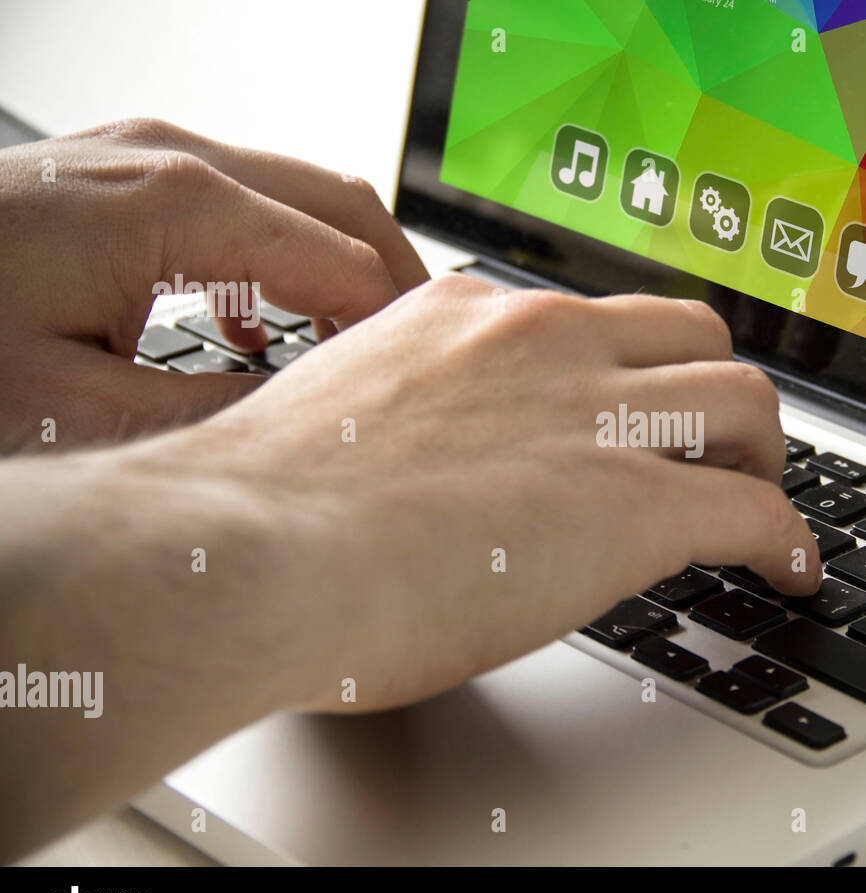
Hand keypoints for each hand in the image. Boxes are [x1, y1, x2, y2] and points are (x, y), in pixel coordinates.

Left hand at [0, 118, 427, 450]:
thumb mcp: (84, 409)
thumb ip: (224, 412)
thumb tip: (311, 417)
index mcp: (178, 206)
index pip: (346, 259)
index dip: (402, 326)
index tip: (431, 380)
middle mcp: (170, 158)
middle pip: (342, 201)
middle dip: (394, 282)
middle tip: (418, 362)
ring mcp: (143, 152)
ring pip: (298, 193)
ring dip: (338, 268)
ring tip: (352, 353)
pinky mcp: (119, 169)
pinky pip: (240, 199)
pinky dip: (277, 257)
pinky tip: (260, 324)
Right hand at [156, 274, 822, 711]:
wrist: (251, 551)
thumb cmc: (265, 509)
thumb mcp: (346, 417)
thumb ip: (411, 415)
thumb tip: (427, 462)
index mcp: (472, 318)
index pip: (592, 319)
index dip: (633, 364)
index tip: (639, 402)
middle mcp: (547, 343)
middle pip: (690, 332)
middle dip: (715, 390)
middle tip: (720, 444)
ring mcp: (599, 414)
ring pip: (744, 399)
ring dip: (765, 454)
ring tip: (761, 500)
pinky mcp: (634, 501)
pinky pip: (756, 509)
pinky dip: (786, 539)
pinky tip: (784, 569)